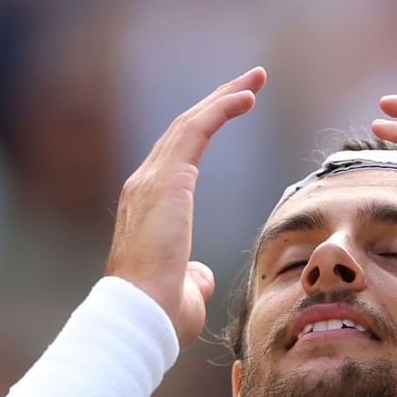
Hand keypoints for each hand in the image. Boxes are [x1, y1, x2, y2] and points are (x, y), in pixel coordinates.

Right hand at [105, 67, 266, 347]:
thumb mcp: (184, 291)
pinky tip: (246, 97)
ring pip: (191, 123)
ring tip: (256, 80)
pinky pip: (196, 130)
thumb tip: (199, 274)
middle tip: (250, 83)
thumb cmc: (160, 315)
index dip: (206, 129)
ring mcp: (152, 179)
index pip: (180, 156)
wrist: (140, 316)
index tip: (233, 110)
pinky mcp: (167, 179)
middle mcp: (145, 185)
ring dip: (224, 96)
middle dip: (218, 102)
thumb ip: (193, 276)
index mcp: (149, 208)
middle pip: (185, 130)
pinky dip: (221, 108)